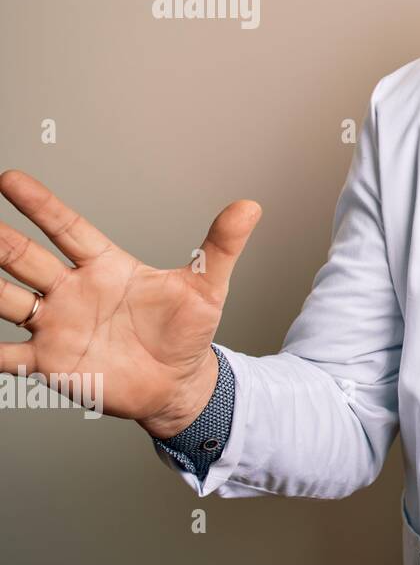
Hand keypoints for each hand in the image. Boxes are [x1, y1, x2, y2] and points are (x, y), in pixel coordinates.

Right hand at [0, 170, 260, 438]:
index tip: (10, 180)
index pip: (66, 228)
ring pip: (5, 298)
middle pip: (25, 257)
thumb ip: (221, 246)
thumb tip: (250, 205)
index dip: (40, 205)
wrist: (178, 384)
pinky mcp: (49, 361)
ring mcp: (55, 325)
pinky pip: (5, 354)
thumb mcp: (207, 287)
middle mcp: (72, 291)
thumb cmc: (187, 332)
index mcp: (105, 266)